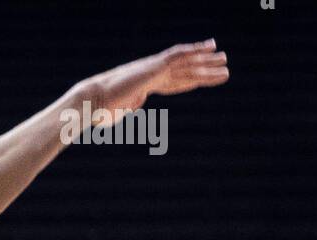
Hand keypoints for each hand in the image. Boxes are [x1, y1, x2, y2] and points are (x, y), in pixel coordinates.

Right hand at [76, 39, 228, 122]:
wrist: (91, 101)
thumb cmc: (99, 111)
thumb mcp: (119, 113)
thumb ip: (131, 106)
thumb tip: (138, 102)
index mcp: (145, 85)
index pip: (173, 81)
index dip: (190, 78)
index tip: (203, 78)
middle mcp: (151, 73)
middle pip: (184, 69)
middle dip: (204, 66)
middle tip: (223, 62)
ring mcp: (153, 69)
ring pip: (185, 62)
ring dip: (206, 60)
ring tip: (224, 58)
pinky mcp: (153, 67)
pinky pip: (178, 57)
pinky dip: (194, 51)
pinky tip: (208, 48)